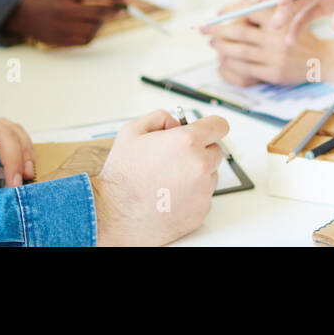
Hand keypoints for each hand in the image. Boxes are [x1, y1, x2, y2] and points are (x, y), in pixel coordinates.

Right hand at [2, 0, 125, 46]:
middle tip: (121, 10)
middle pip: (97, 12)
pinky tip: (89, 28)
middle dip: (113, 11)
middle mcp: (62, 9)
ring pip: (94, 27)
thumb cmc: (53, 0)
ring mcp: (61, 26)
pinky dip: (93, 34)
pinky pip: (86, 39)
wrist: (27, 16)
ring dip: (102, 23)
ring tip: (98, 19)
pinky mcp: (60, 40)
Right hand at [91, 109, 227, 246]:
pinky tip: (170, 195)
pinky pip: (204, 197)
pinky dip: (192, 195)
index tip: (207, 130)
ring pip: (210, 175)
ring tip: (169, 179)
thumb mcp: (133, 132)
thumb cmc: (121, 177)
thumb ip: (161, 118)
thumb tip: (177, 123)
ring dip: (197, 174)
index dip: (211, 126)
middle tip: (178, 157)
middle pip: (216, 151)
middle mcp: (200, 166)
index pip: (219, 126)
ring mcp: (202, 192)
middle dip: (201, 151)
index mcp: (187, 142)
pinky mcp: (200, 212)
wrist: (114, 216)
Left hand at [203, 11, 333, 85]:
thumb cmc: (303, 37)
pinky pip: (247, 69)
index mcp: (280, 21)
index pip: (249, 12)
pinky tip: (225, 59)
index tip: (217, 13)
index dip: (231, 12)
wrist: (324, 60)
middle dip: (218, 30)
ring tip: (213, 42)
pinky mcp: (274, 74)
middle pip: (240, 32)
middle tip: (205, 28)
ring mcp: (275, 57)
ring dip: (223, 47)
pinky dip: (233, 64)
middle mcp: (276, 38)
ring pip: (240, 51)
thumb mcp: (293, 17)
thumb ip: (271, 8)